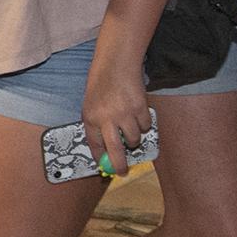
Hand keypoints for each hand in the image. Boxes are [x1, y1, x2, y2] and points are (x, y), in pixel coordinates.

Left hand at [79, 55, 150, 178]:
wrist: (116, 65)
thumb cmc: (102, 85)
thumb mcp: (91, 105)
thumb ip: (97, 125)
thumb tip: (106, 148)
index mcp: (90, 117)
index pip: (94, 145)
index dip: (100, 158)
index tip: (104, 166)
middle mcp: (106, 118)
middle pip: (115, 150)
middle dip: (119, 164)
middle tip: (122, 171)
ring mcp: (124, 113)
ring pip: (134, 139)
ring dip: (134, 139)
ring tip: (130, 127)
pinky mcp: (140, 108)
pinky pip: (146, 126)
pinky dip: (144, 125)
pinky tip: (138, 114)